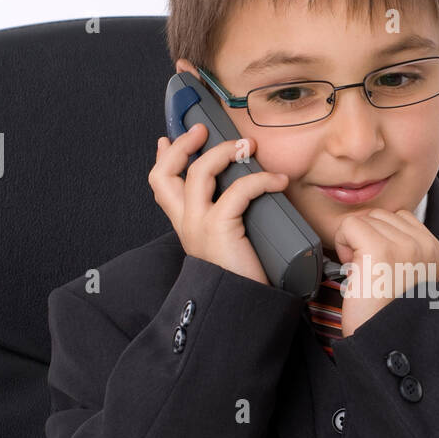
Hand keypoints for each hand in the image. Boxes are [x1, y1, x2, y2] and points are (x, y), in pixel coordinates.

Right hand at [148, 124, 288, 283]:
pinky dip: (260, 180)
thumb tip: (245, 193)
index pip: (161, 185)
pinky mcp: (219, 228)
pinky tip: (277, 180)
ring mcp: (198, 225)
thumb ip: (229, 218)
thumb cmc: (243, 276)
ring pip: (198, 172)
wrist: (242, 307)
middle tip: (202, 130)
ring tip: (247, 146)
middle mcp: (186, 223)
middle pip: (165, 173)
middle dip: (182, 145)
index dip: (163, 158)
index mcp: (185, 226)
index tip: (167, 139)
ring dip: (224, 152)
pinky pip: (238, 190)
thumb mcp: (230, 241)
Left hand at [333, 208, 438, 337]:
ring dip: (355, 244)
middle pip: (381, 215)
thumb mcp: (408, 278)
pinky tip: (354, 270)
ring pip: (365, 218)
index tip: (381, 268)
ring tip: (365, 273)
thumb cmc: (388, 318)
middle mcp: (424, 245)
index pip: (400, 217)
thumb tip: (375, 228)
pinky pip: (350, 225)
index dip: (381, 238)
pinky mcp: (379, 249)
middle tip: (371, 273)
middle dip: (368, 239)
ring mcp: (404, 245)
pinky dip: (343, 245)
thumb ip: (402, 250)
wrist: (387, 344)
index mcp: (434, 252)